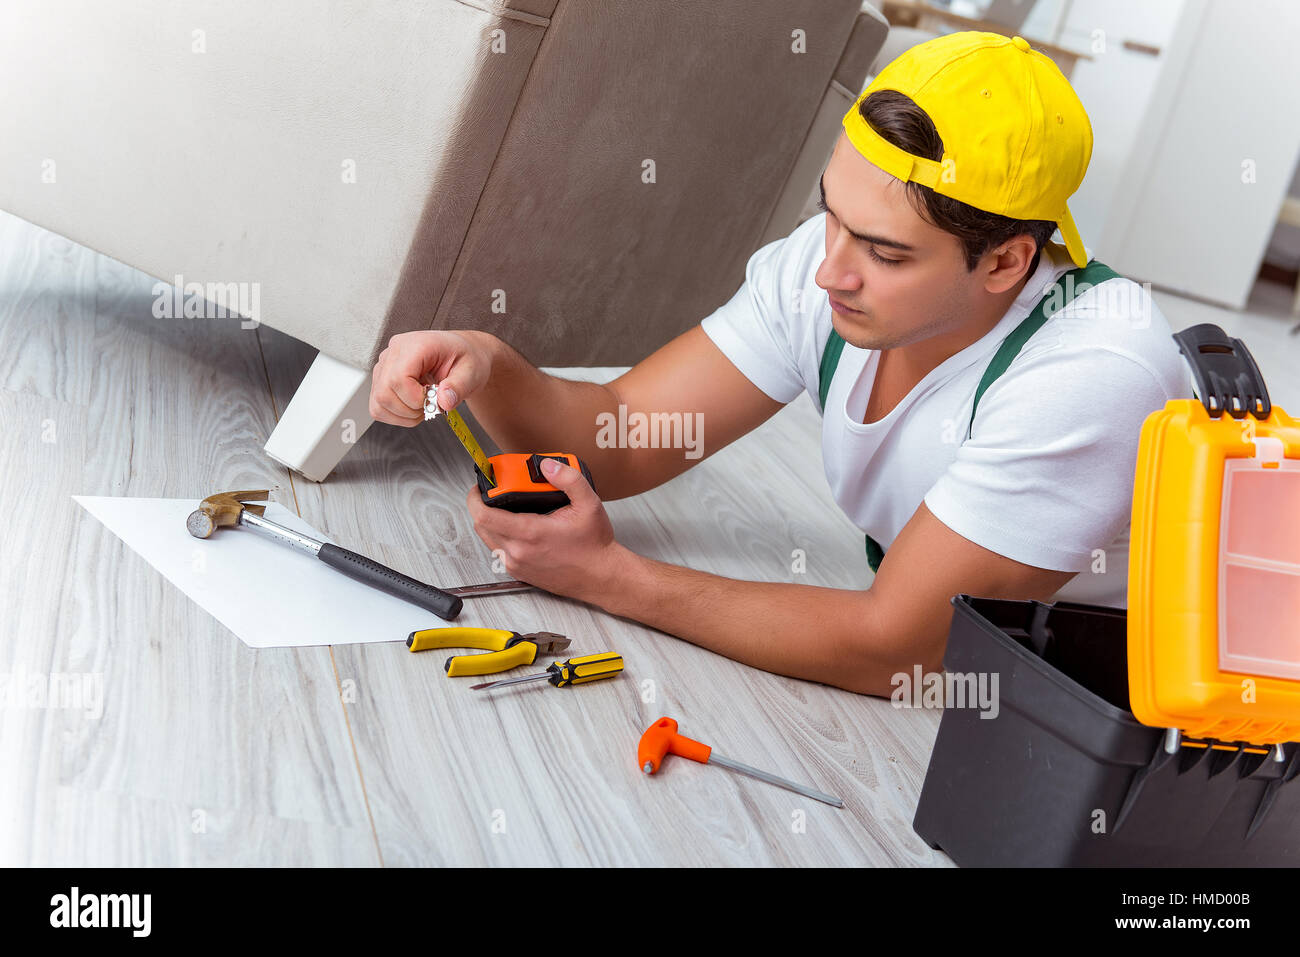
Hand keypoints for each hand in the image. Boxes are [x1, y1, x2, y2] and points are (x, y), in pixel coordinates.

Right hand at [369, 330, 493, 425]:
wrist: (461, 356)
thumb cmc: (465, 359)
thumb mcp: (471, 372)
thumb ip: (458, 387)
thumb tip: (443, 402)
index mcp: (416, 344)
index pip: (398, 378)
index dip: (414, 399)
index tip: (433, 401)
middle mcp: (394, 351)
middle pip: (384, 392)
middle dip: (409, 410)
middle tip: (430, 406)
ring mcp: (385, 365)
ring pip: (378, 401)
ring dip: (402, 415)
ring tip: (423, 406)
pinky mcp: (381, 378)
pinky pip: (377, 405)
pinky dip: (395, 414)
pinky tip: (412, 406)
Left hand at [467, 456, 628, 604]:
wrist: (600, 576)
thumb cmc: (594, 545)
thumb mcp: (588, 504)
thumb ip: (568, 479)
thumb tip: (547, 465)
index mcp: (530, 533)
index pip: (484, 516)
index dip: (475, 498)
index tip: (479, 487)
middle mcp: (518, 552)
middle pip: (481, 526)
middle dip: (482, 506)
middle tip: (493, 493)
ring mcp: (516, 564)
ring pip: (487, 539)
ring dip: (489, 522)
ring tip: (505, 509)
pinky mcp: (519, 572)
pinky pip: (498, 550)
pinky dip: (500, 536)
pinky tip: (516, 527)